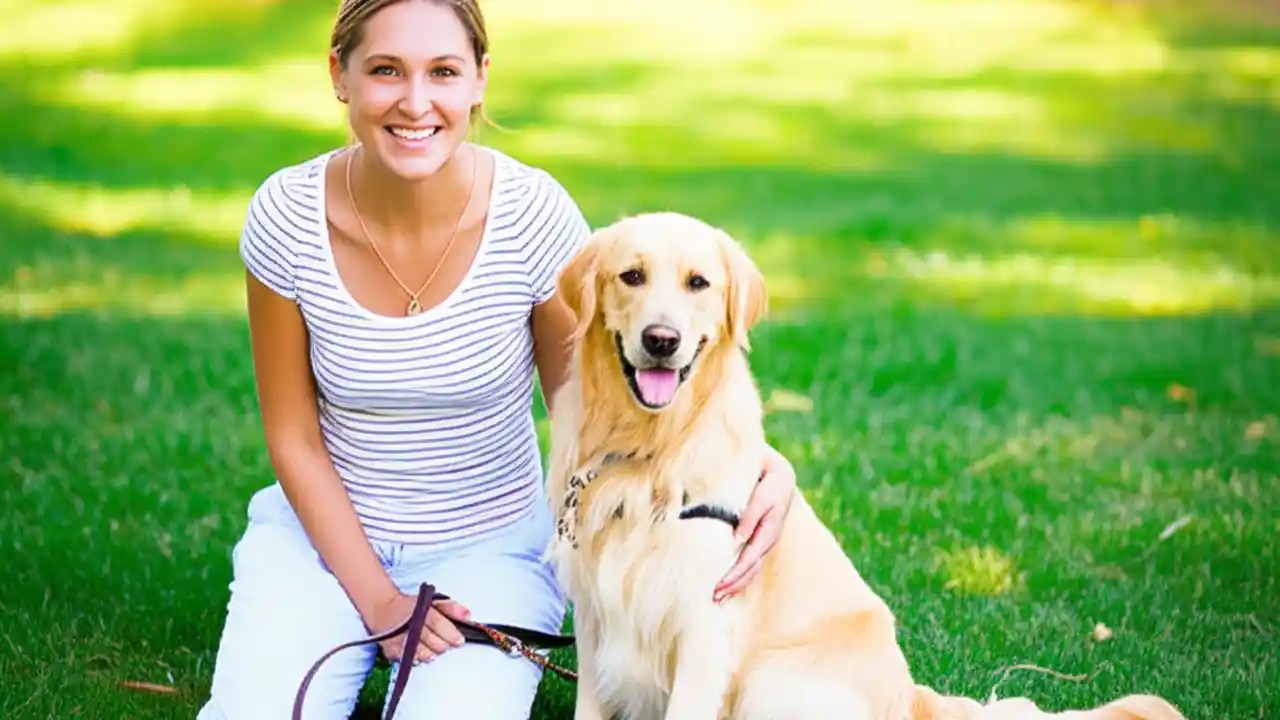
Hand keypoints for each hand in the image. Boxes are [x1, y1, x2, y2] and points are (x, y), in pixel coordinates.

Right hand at [363, 592, 471, 664]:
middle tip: (444, 643)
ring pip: (423, 654)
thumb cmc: (412, 607)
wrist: (384, 611)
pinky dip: (418, 658)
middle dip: (442, 645)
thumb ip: (451, 608)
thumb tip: (467, 616)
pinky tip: (420, 652)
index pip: (438, 623)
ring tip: (432, 648)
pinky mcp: (392, 651)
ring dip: (431, 653)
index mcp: (420, 610)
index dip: (450, 633)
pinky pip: (410, 661)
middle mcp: (409, 625)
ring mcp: (399, 640)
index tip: (459, 641)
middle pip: (433, 642)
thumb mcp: (433, 601)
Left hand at [714, 444, 796, 601]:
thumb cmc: (768, 481)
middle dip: (733, 585)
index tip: (718, 586)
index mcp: (768, 533)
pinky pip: (750, 561)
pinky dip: (739, 574)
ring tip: (718, 597)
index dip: (733, 575)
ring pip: (751, 568)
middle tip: (714, 598)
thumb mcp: (761, 495)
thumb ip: (750, 516)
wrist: (780, 474)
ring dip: (736, 584)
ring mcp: (765, 541)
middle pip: (750, 570)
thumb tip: (737, 540)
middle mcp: (767, 541)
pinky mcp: (760, 538)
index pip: (748, 560)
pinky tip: (729, 581)